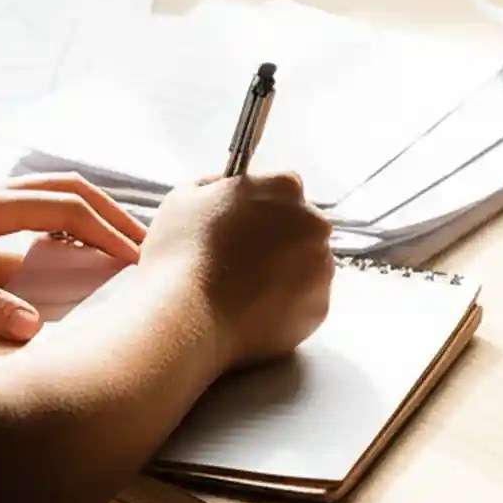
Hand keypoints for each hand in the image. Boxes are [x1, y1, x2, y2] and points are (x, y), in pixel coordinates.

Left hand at [0, 174, 147, 339]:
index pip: (65, 209)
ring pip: (48, 194)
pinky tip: (58, 252)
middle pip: (66, 188)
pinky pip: (27, 209)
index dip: (106, 232)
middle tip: (143, 246)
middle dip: (110, 213)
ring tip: (114, 246)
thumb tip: (33, 327)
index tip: (137, 260)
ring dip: (86, 215)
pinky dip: (57, 223)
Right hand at [141, 173, 333, 369]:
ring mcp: (320, 269)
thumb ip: (217, 184)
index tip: (240, 222)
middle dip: (276, 238)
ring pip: (306, 265)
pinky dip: (284, 305)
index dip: (259, 206)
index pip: (282, 187)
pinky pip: (303, 301)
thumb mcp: (184, 197)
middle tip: (237, 259)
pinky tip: (250, 309)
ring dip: (283, 272)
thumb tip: (227, 189)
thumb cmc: (181, 254)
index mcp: (284, 189)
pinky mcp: (318, 310)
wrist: (187, 319)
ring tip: (241, 289)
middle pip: (300, 226)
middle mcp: (313, 225)